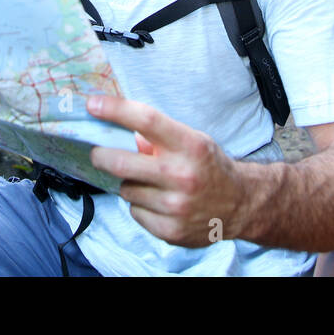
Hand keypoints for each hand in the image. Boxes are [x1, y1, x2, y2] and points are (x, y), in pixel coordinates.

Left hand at [87, 94, 248, 247]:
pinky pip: (135, 212)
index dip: (114, 110)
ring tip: (148, 182)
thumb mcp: (191, 140)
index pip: (146, 120)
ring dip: (129, 183)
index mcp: (190, 145)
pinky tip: (158, 202)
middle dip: (100, 155)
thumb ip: (157, 135)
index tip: (92, 104)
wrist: (240, 205)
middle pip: (121, 162)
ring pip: (126, 190)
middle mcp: (182, 176)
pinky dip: (140, 205)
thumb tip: (116, 128)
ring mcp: (175, 206)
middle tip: (97, 152)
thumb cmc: (209, 166)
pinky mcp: (169, 230)